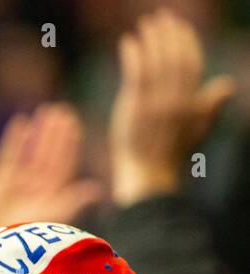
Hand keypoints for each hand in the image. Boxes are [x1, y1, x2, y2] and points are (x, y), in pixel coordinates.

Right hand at [0, 103, 103, 235]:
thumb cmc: (29, 233)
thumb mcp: (57, 216)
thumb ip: (75, 200)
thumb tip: (97, 189)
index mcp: (53, 193)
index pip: (63, 162)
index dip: (68, 143)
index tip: (73, 123)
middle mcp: (36, 186)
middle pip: (48, 154)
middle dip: (54, 133)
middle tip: (61, 110)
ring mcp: (16, 182)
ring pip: (30, 151)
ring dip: (37, 132)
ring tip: (44, 111)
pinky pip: (8, 154)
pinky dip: (14, 139)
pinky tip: (21, 121)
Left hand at [109, 8, 234, 206]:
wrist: (149, 175)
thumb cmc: (171, 154)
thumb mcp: (197, 129)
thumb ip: (209, 106)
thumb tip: (228, 85)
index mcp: (193, 102)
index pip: (192, 62)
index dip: (186, 41)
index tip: (177, 26)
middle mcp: (177, 99)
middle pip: (175, 57)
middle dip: (169, 33)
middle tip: (159, 16)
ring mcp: (156, 103)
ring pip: (156, 62)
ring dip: (151, 39)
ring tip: (143, 25)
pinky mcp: (135, 107)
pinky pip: (136, 73)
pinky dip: (133, 55)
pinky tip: (127, 42)